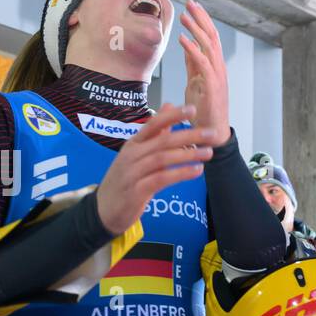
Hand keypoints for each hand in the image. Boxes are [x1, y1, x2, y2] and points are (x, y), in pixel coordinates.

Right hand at [96, 104, 214, 233]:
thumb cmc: (125, 178)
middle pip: (163, 141)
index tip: (193, 109)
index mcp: (133, 144)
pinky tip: (197, 171)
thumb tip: (169, 106)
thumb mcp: (137, 154)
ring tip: (209, 153)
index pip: (153, 124)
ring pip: (163, 159)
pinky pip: (161, 179)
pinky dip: (180, 173)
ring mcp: (132, 173)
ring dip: (188, 155)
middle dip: (189, 136)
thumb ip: (155, 132)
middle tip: (212, 134)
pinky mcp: (136, 191)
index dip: (172, 115)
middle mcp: (131, 155)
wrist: (103, 210)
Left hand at [179, 0, 229, 146]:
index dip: (202, 20)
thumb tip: (186, 46)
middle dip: (201, 18)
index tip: (192, 6)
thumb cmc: (203, 110)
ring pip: (208, 45)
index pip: (210, 37)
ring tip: (185, 15)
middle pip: (212, 36)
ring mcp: (217, 75)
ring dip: (196, 28)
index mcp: (214, 65)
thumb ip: (193, 65)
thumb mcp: (195, 82)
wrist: (211, 133)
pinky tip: (183, 39)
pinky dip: (192, 49)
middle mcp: (218, 67)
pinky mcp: (212, 85)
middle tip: (191, 2)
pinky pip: (202, 62)